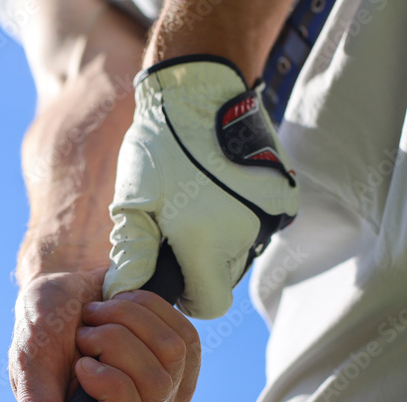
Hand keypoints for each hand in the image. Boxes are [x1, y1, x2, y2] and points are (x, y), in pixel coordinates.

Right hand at [8, 269, 199, 401]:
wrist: (66, 291)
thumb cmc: (42, 328)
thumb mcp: (30, 362)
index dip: (114, 389)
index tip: (82, 363)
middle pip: (155, 385)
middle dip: (115, 340)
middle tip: (83, 332)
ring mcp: (164, 396)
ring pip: (173, 354)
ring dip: (129, 318)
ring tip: (98, 315)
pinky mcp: (183, 366)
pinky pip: (187, 337)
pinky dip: (151, 309)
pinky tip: (124, 307)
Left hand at [103, 56, 299, 318]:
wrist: (200, 93)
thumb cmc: (158, 147)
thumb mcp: (133, 202)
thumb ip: (131, 254)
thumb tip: (123, 293)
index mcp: (205, 241)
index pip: (209, 304)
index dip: (189, 297)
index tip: (174, 274)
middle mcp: (244, 235)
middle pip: (224, 278)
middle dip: (201, 264)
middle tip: (179, 227)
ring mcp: (268, 216)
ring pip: (241, 253)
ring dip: (221, 241)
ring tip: (197, 204)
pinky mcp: (283, 198)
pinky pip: (259, 227)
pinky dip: (241, 219)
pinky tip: (219, 192)